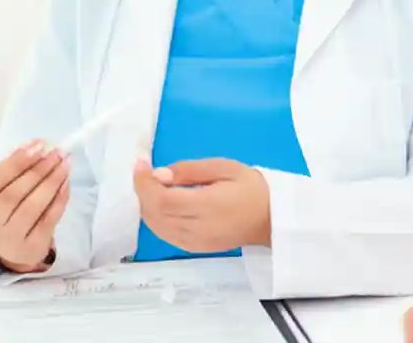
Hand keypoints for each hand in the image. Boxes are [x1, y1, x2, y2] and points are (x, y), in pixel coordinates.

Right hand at [0, 140, 70, 272]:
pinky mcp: (31, 248)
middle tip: (56, 151)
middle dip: (38, 168)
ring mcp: (8, 240)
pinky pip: (49, 218)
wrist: (7, 251)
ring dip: (52, 180)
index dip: (15, 161)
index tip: (37, 145)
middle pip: (14, 192)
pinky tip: (66, 182)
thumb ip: (8, 171)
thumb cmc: (0, 212)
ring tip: (64, 163)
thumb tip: (36, 146)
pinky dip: (60, 198)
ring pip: (33, 205)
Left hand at [132, 157, 270, 252]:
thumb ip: (190, 170)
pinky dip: (155, 219)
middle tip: (143, 172)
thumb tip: (159, 174)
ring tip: (150, 185)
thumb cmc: (252, 188)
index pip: (162, 199)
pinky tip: (160, 204)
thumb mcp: (225, 167)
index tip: (141, 164)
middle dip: (142, 192)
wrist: (272, 219)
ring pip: (156, 227)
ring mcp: (195, 243)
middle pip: (155, 214)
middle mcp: (197, 229)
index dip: (145, 182)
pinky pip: (165, 235)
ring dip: (146, 206)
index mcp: (207, 206)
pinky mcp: (195, 248)